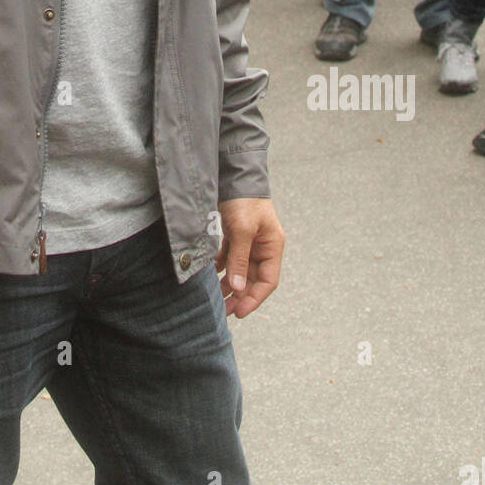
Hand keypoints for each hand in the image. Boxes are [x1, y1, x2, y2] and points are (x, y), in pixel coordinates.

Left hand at [216, 197, 284, 317]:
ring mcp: (248, 242)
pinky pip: (229, 258)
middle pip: (252, 279)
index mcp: (272, 246)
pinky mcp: (235, 235)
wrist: (232, 173)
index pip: (268, 281)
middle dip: (239, 295)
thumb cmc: (244, 199)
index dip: (254, 298)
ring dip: (229, 284)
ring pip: (240, 271)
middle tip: (224, 310)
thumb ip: (240, 259)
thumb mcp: (243, 230)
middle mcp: (262, 247)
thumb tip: (237, 288)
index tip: (239, 311)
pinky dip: (221, 268)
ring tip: (216, 297)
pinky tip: (211, 275)